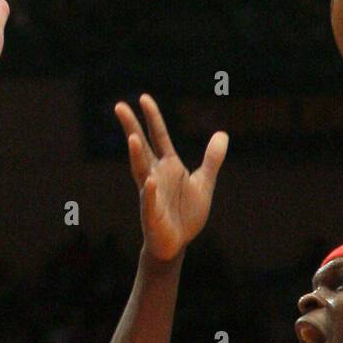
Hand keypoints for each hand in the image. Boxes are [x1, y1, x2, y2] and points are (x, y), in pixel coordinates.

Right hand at [114, 94, 227, 261]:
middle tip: (119, 107)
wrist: (176, 244)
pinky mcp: (152, 214)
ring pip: (141, 171)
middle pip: (142, 148)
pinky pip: (150, 201)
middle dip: (132, 128)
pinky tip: (150, 181)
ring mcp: (151, 194)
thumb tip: (223, 134)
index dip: (153, 118)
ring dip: (137, 156)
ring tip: (133, 138)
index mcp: (168, 166)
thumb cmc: (185, 213)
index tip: (143, 98)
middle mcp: (155, 176)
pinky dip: (150, 192)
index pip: (159, 137)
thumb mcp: (204, 183)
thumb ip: (211, 159)